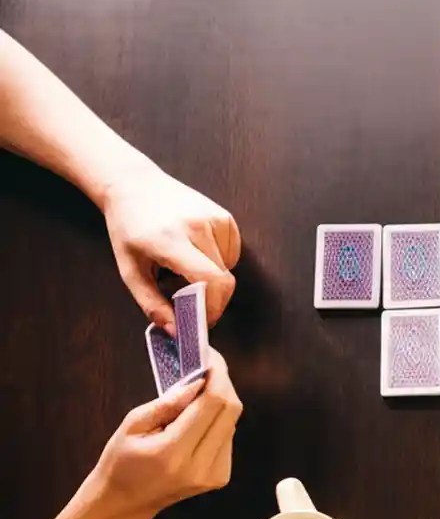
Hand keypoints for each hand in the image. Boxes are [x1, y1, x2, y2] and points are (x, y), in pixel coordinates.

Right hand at [85, 349, 242, 518]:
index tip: (209, 356)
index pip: (212, 404)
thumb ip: (166, 403)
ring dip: (220, 401)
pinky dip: (217, 420)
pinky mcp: (220, 477)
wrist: (124, 504)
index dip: (216, 374)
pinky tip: (197, 420)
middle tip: (206, 367)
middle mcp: (201, 465)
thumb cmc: (120, 462)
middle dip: (221, 383)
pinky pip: (228, 436)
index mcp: (174, 452)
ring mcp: (214, 475)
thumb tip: (198, 381)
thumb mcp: (132, 426)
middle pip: (230, 411)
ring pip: (232, 422)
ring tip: (196, 394)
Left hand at [101, 167, 240, 332]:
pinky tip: (199, 254)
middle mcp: (197, 226)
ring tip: (188, 271)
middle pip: (224, 279)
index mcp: (169, 240)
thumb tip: (176, 332)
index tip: (202, 321)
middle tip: (195, 306)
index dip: (212, 307)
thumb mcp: (130, 270)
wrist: (135, 185)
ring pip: (229, 268)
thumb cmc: (128, 228)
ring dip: (214, 280)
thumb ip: (152, 304)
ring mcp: (214, 218)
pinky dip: (221, 263)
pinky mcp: (225, 216)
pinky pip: (233, 252)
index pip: (210, 280)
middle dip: (213, 300)